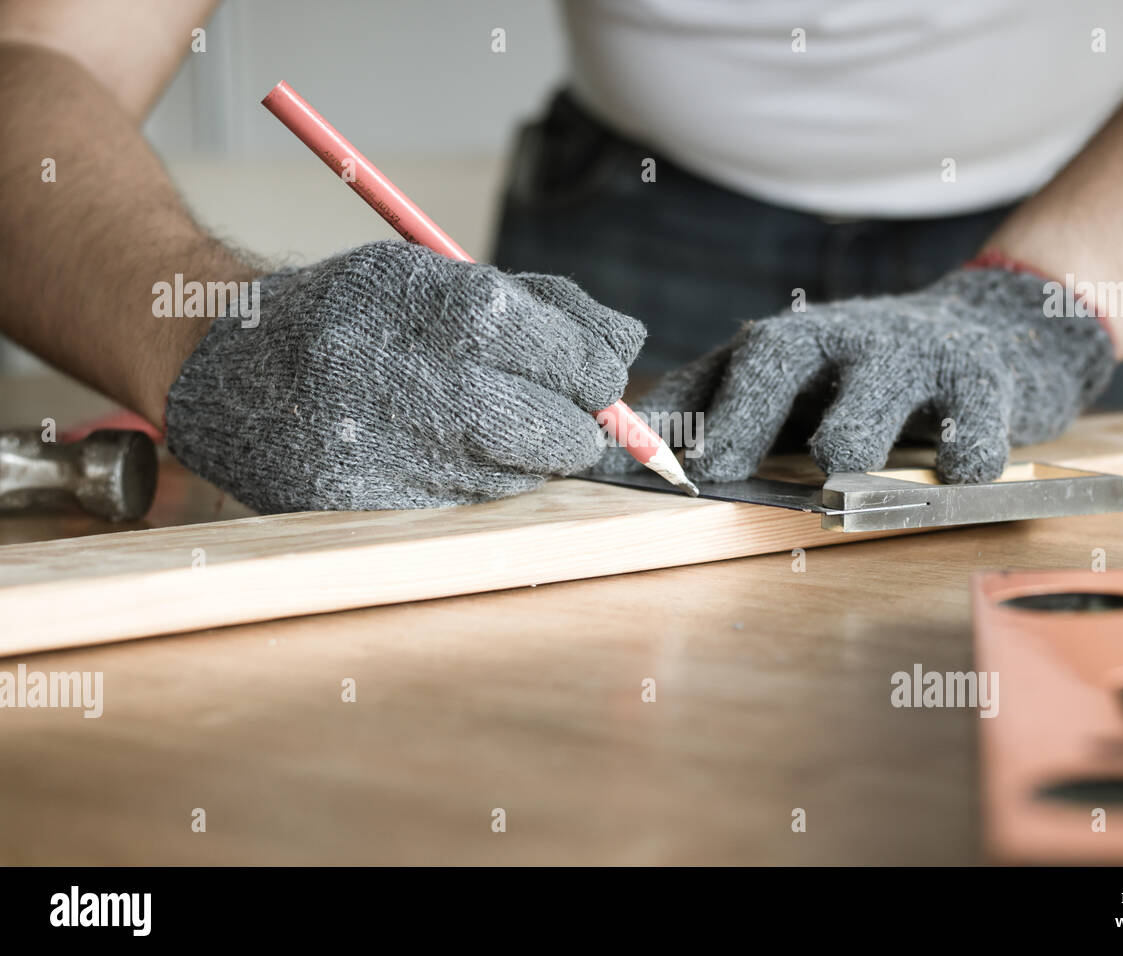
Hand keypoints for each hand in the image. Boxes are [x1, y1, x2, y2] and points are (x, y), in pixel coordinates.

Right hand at [164, 240, 644, 511]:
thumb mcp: (441, 275)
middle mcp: (424, 386)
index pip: (576, 360)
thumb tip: (629, 342)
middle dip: (576, 427)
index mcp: (450, 310)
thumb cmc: (354, 310)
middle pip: (557, 434)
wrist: (224, 358)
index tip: (593, 372)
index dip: (595, 370)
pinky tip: (439, 450)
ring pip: (517, 479)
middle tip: (561, 413)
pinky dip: (471, 482)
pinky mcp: (367, 506)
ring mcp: (393, 455)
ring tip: (484, 420)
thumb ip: (546, 304)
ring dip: (524, 456)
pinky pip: (463, 507)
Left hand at [596, 267, 1113, 483]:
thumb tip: (627, 442)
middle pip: (783, 359)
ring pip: (875, 394)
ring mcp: (916, 355)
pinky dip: (963, 457)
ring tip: (841, 468)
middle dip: (746, 412)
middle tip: (719, 467)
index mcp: (794, 339)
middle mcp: (846, 337)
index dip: (697, 411)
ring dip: (853, 435)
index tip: (671, 465)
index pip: (734, 365)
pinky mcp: (984, 383)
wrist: (987, 329)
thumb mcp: (789, 374)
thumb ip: (715, 399)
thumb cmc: (862, 371)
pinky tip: (957, 471)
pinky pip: (971, 428)